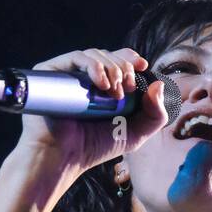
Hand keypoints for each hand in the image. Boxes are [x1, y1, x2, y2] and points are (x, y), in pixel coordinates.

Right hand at [15, 47, 169, 173]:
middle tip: (127, 90)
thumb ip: (154, 115)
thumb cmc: (95, 147)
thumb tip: (159, 85)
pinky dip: (94, 66)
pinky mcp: (52, 72)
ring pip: (95, 54)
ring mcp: (68, 73)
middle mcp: (85, 77)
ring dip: (112, 68)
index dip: (131, 58)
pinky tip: (102, 84)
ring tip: (115, 92)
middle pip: (109, 56)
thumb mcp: (135, 133)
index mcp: (103, 86)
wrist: (64, 157)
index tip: (142, 65)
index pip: (118, 60)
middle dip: (124, 68)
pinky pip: (76, 58)